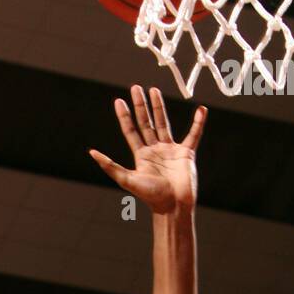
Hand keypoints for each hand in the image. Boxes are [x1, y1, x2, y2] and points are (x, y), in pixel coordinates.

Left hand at [89, 85, 205, 214]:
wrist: (173, 206)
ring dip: (159, 107)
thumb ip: (110, 166)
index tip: (119, 101)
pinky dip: (198, 123)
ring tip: (154, 90)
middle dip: (141, 105)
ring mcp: (171, 150)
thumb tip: (91, 153)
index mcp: (141, 156)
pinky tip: (201, 111)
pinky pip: (194, 134)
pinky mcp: (186, 153)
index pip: (131, 131)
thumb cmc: (151, 196)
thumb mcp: (128, 180)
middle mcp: (155, 150)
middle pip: (146, 123)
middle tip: (136, 87)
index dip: (125, 116)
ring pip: (164, 123)